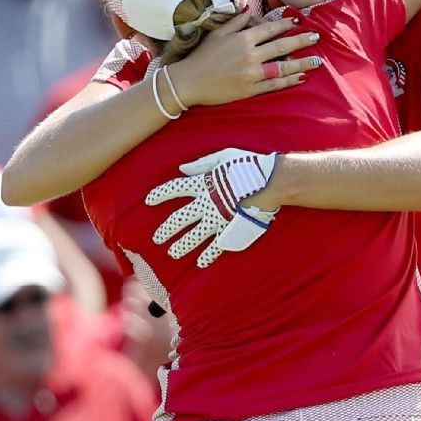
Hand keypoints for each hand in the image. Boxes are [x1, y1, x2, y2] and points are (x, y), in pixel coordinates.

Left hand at [145, 149, 279, 267]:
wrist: (272, 183)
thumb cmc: (250, 165)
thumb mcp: (224, 156)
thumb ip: (202, 163)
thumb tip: (182, 168)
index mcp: (203, 183)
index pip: (174, 189)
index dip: (160, 194)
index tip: (148, 201)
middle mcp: (206, 203)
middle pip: (179, 219)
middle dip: (166, 230)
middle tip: (156, 239)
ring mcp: (217, 219)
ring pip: (193, 237)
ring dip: (181, 246)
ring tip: (172, 253)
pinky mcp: (231, 230)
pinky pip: (216, 247)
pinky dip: (208, 255)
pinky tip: (200, 263)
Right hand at [169, 14, 321, 107]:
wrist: (188, 82)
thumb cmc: (201, 57)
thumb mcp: (217, 34)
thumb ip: (236, 22)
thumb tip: (249, 11)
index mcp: (242, 38)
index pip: (270, 29)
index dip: (286, 24)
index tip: (298, 21)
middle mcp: (250, 54)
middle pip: (282, 46)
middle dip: (302, 41)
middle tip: (317, 37)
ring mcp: (251, 73)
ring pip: (282, 66)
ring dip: (302, 63)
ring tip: (317, 61)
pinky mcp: (250, 89)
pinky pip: (274, 84)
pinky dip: (289, 81)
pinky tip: (301, 77)